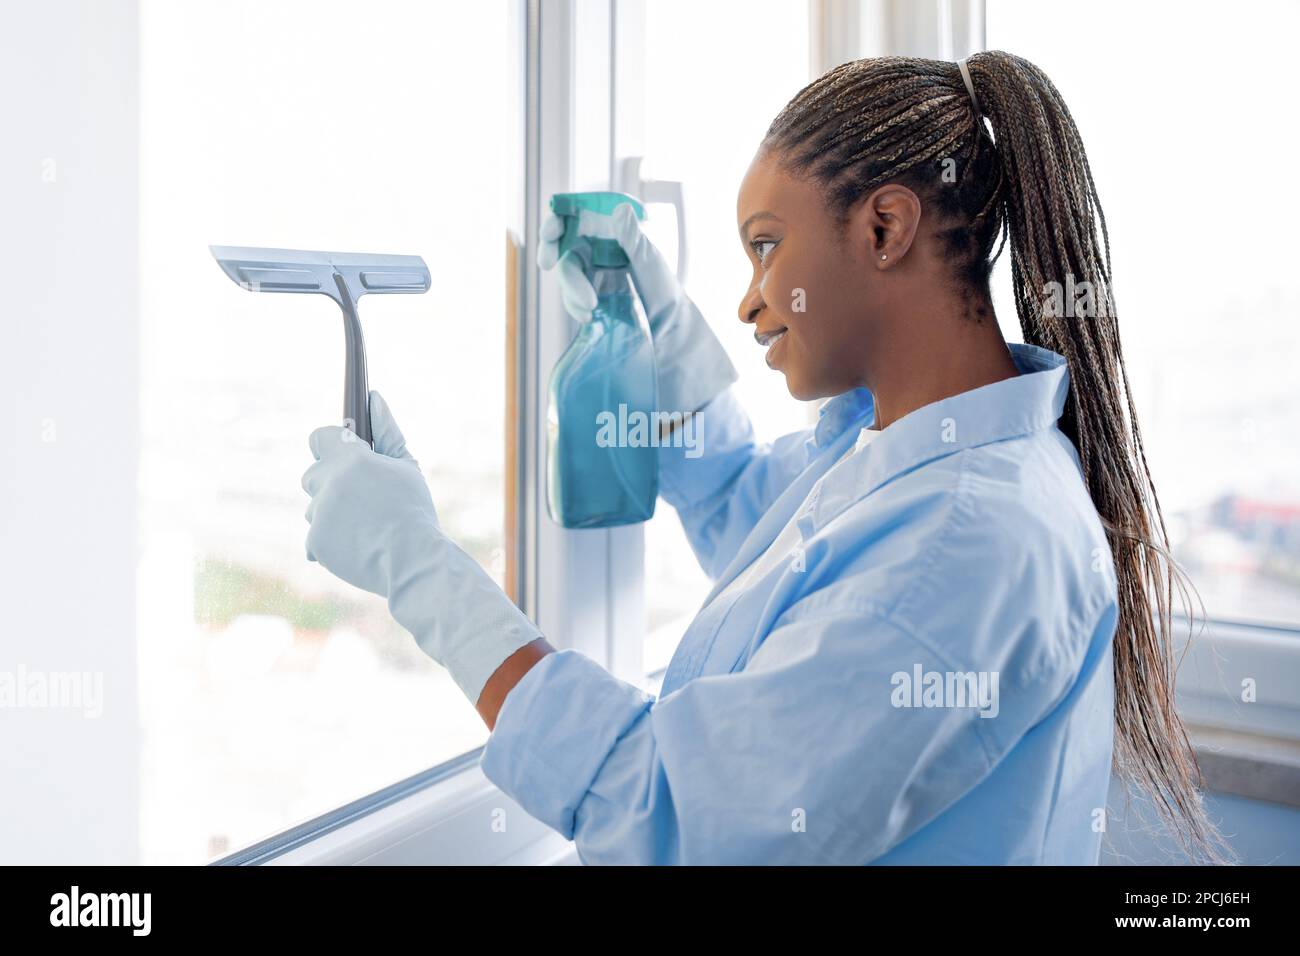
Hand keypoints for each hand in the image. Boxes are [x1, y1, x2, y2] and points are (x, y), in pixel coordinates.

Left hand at [302, 391, 436, 596]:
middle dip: (330, 485)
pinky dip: (330, 543)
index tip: (342, 457)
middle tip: (361, 500)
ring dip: (331, 515)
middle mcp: (330, 483)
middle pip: (312, 475)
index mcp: (352, 459)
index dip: (329, 446)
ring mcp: (319, 514)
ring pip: (314, 509)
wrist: (415, 561)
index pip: (318, 437)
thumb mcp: (407, 467)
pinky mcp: (315, 543)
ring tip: (365, 528)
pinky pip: (314, 539)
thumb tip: (374, 398)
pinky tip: (357, 546)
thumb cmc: (414, 511)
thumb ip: (387, 431)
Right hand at [538, 200, 737, 414]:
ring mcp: (589, 272)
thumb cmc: (662, 284)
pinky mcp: (586, 295)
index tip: (551, 231)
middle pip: (561, 243)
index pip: (575, 216)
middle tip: (546, 263)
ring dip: (570, 288)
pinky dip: (574, 306)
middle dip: (550, 251)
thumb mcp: (649, 259)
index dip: (558, 219)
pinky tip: (588, 316)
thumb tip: (620, 209)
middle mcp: (595, 247)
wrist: (666, 323)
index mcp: (608, 230)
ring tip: (591, 305)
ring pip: (565, 273)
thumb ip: (632, 236)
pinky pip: (570, 297)